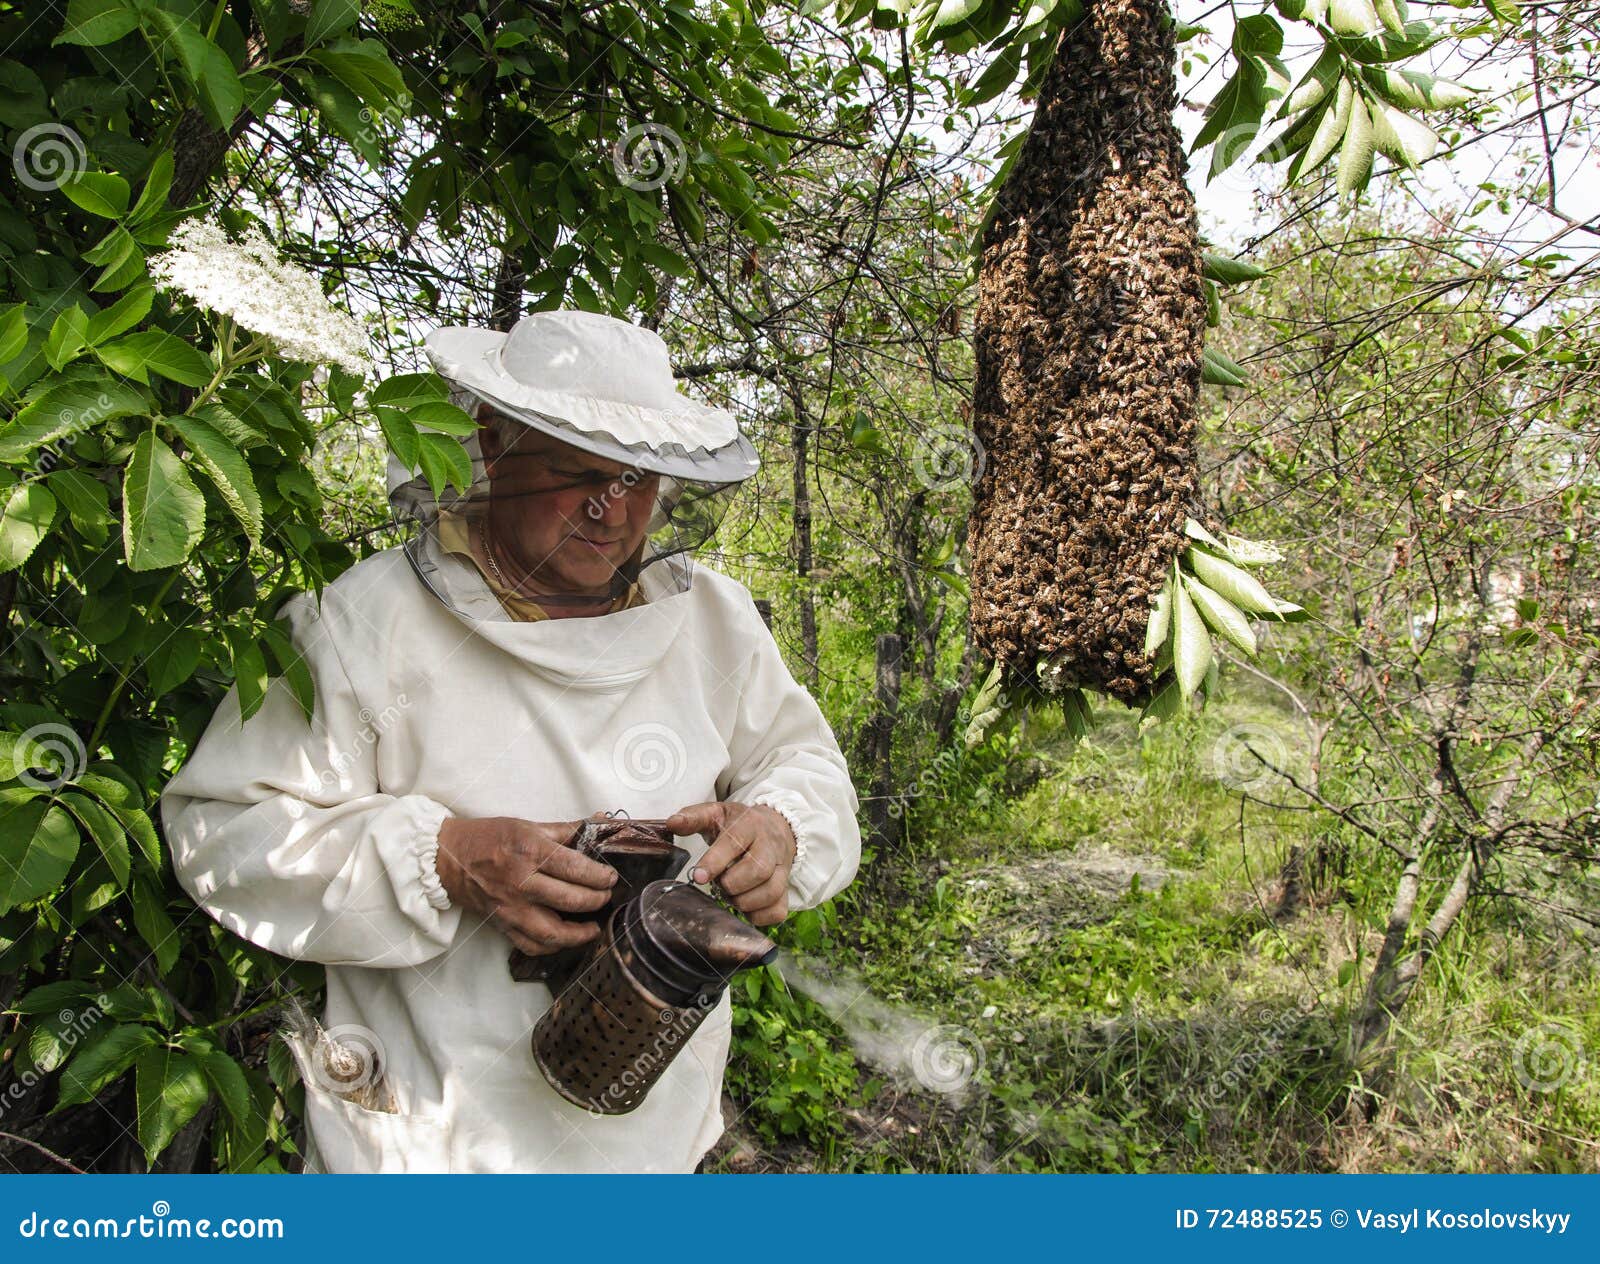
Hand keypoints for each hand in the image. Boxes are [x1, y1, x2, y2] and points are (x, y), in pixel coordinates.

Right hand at [434, 816, 617, 954]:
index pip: (575, 868)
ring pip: (554, 932)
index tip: (610, 878)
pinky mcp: (502, 925)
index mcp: (529, 852)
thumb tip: (601, 823)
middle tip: (606, 896)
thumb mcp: (529, 826)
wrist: (448, 858)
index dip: (599, 876)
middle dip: (597, 900)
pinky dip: (553, 947)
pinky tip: (567, 938)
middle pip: (571, 899)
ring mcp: (510, 908)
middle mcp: (520, 882)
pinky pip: (532, 945)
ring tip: (594, 927)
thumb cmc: (489, 838)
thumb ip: (566, 830)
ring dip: (580, 933)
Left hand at [663, 801, 795, 927]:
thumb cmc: (739, 825)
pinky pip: (778, 910)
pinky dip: (758, 916)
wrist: (776, 827)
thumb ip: (693, 817)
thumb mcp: (716, 813)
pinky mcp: (786, 889)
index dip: (716, 861)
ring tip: (731, 895)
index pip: (735, 842)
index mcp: (749, 825)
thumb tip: (671, 823)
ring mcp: (782, 869)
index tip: (699, 876)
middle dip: (732, 884)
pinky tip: (745, 908)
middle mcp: (770, 846)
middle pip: (759, 870)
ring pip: (771, 892)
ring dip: (744, 902)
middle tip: (719, 885)